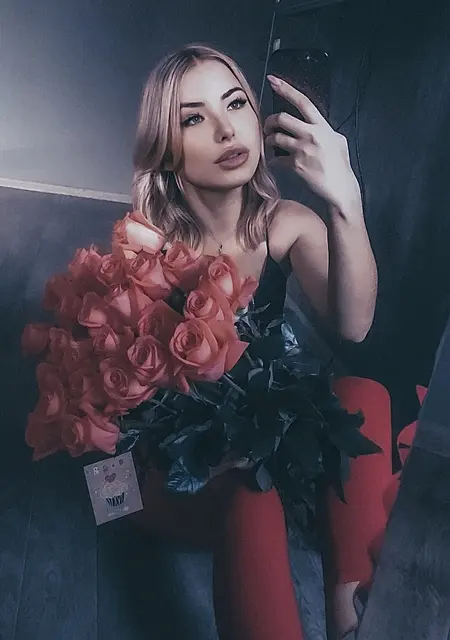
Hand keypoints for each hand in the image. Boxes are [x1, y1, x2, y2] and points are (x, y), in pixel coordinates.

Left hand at [264, 75, 361, 213]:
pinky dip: (273, 161)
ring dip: (269, 140)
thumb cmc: (340, 167)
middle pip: (282, 118)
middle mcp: (312, 135)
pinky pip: (277, 160)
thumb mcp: (338, 142)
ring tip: (270, 143)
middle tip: (268, 126)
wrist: (340, 188)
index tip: (273, 81)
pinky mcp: (297, 165)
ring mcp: (303, 150)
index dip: (286, 89)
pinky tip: (275, 162)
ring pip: (276, 138)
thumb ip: (324, 131)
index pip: (302, 101)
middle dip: (270, 121)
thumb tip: (315, 126)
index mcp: (322, 127)